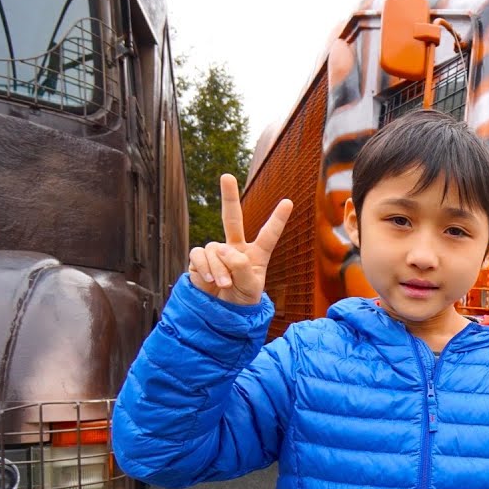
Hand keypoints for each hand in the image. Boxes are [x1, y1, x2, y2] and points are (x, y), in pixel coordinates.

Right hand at [188, 174, 292, 305]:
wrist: (221, 312)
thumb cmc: (242, 299)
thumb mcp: (250, 288)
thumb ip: (241, 268)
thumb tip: (224, 250)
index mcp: (256, 254)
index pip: (268, 235)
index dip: (277, 220)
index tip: (288, 202)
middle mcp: (236, 248)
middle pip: (232, 219)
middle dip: (228, 197)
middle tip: (226, 176)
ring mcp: (217, 252)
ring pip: (216, 250)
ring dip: (220, 269)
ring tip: (224, 284)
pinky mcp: (200, 258)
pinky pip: (200, 255)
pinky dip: (205, 268)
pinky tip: (209, 280)